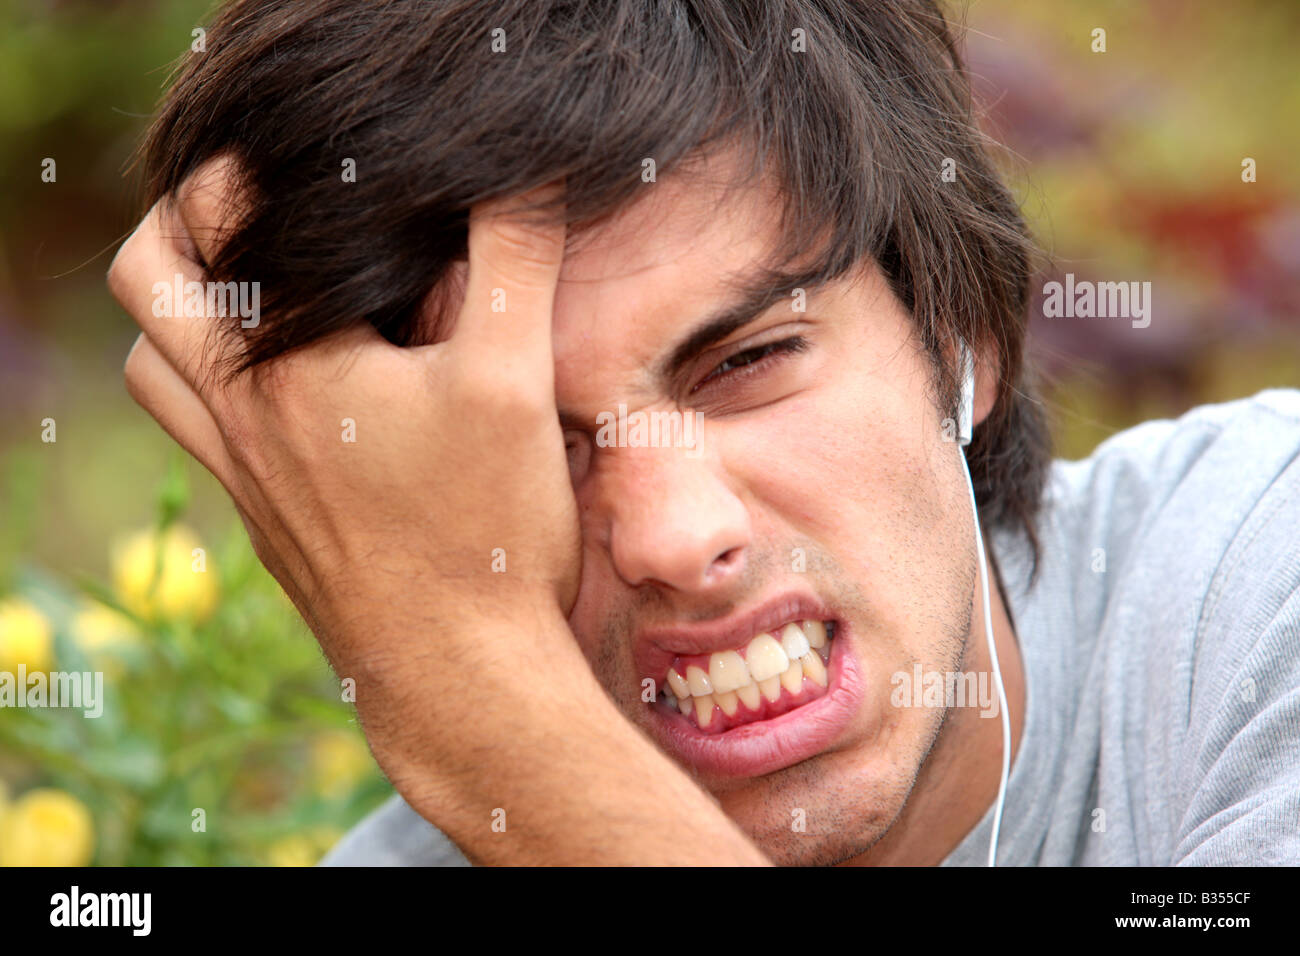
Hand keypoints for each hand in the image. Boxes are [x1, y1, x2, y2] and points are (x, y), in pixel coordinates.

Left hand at [108, 156, 767, 863]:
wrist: (461, 680)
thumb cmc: (484, 534)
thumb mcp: (514, 382)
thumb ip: (513, 261)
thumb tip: (521, 169)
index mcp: (286, 366)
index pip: (212, 223)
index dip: (241, 166)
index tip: (297, 147)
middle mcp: (240, 416)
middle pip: (145, 282)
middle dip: (180, 223)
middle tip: (254, 206)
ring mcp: (243, 476)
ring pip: (152, 368)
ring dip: (179, 314)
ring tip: (255, 291)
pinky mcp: (265, 524)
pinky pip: (198, 435)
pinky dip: (214, 390)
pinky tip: (290, 395)